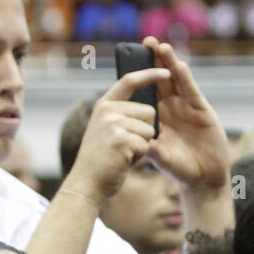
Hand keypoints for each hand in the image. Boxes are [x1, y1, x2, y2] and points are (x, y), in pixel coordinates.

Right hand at [63, 66, 172, 202]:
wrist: (87, 182)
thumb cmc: (102, 159)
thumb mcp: (107, 129)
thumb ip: (121, 114)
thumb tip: (147, 106)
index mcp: (104, 104)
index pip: (130, 81)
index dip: (149, 74)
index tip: (166, 71)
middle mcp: (107, 109)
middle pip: (149, 112)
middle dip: (145, 131)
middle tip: (125, 145)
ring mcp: (112, 123)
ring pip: (150, 129)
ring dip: (143, 144)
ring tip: (124, 152)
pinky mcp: (120, 139)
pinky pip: (146, 144)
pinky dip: (140, 156)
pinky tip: (124, 160)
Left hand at [143, 36, 231, 191]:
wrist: (205, 178)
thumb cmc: (181, 169)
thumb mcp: (164, 160)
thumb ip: (154, 151)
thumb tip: (144, 143)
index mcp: (157, 117)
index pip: (146, 91)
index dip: (140, 75)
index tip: (129, 57)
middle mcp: (171, 108)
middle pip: (160, 80)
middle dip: (154, 61)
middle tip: (146, 41)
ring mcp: (187, 108)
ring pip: (176, 81)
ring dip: (169, 64)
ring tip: (161, 47)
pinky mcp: (202, 111)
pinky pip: (192, 92)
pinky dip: (186, 79)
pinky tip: (179, 66)